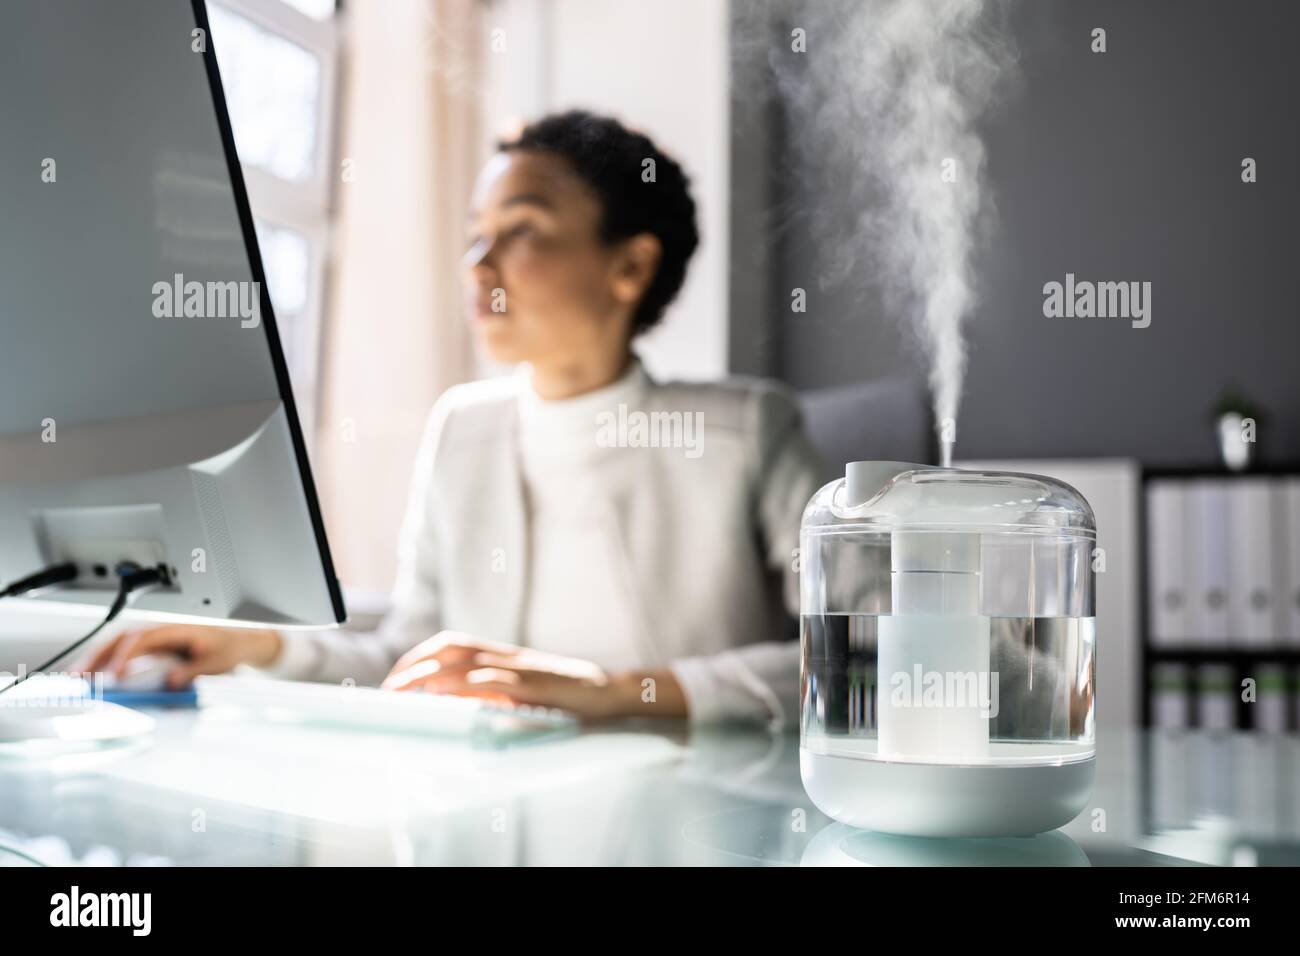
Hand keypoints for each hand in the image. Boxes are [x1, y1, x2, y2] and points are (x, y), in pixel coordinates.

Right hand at [82, 625, 281, 688]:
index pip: (143, 640)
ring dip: (99, 658)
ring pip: (120, 644)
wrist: (241, 643)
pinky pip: (127, 652)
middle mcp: (163, 631)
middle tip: (81, 676)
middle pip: (123, 638)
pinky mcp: (155, 649)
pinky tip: (98, 675)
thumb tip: (170, 681)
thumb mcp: (216, 662)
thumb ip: (193, 671)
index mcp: (177, 630)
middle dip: (99, 655)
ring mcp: (157, 639)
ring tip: (80, 677)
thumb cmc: (229, 649)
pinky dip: (110, 661)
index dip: (126, 656)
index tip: (116, 674)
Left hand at [381, 632, 686, 719]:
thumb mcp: (522, 691)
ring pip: (468, 661)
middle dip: (415, 665)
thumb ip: (493, 693)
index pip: (451, 644)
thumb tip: (453, 703)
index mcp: (502, 656)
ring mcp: (521, 669)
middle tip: (388, 689)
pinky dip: (473, 685)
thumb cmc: (564, 696)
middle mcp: (507, 656)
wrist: (607, 691)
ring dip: (432, 673)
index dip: (420, 656)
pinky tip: (453, 694)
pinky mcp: (536, 685)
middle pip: (451, 648)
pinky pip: (501, 680)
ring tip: (406, 689)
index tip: (394, 677)